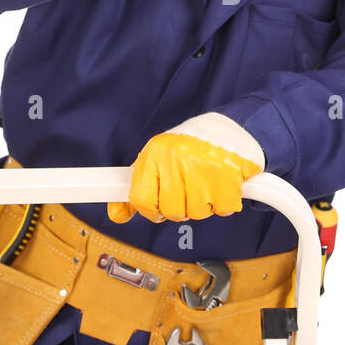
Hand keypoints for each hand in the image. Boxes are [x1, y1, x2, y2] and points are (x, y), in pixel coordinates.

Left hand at [108, 116, 263, 223]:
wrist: (225, 128)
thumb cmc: (185, 150)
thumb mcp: (155, 162)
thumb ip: (137, 190)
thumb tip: (116, 216)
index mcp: (154, 154)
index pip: (141, 199)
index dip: (151, 211)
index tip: (160, 208)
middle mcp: (176, 158)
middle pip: (172, 211)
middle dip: (182, 208)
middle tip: (190, 191)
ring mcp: (202, 165)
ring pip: (198, 212)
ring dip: (205, 205)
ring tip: (207, 184)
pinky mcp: (229, 172)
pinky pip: (223, 208)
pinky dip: (225, 203)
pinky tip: (224, 185)